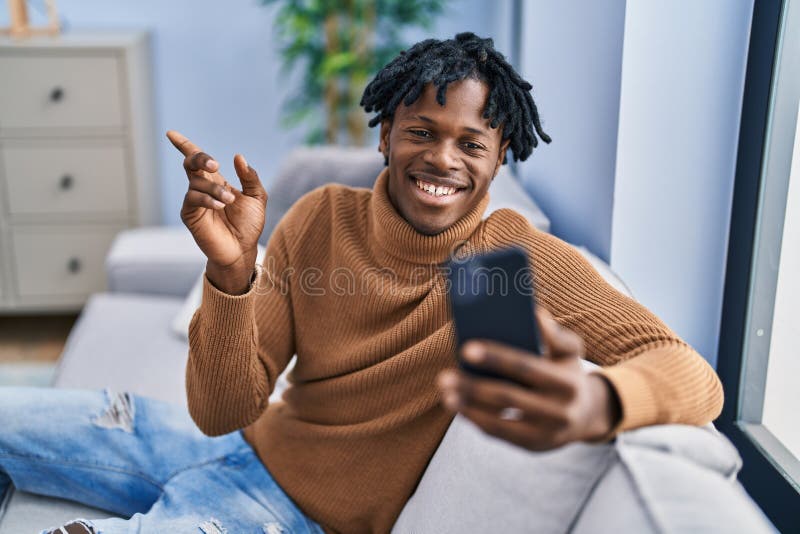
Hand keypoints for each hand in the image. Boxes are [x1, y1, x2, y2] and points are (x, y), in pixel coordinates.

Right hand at [166, 130, 266, 293]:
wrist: (243, 250)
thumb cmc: (249, 225)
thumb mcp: (257, 197)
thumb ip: (250, 177)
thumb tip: (238, 157)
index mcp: (216, 181)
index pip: (197, 160)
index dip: (184, 145)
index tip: (171, 133)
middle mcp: (202, 188)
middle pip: (191, 164)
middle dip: (200, 159)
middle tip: (215, 166)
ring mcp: (194, 201)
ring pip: (197, 183)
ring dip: (215, 190)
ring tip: (229, 202)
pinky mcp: (190, 215)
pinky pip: (193, 199)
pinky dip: (207, 199)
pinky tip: (219, 206)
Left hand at [437, 308, 621, 450]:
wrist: (586, 415)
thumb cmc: (568, 372)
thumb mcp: (570, 351)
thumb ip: (554, 334)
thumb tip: (534, 313)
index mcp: (568, 383)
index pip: (527, 367)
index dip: (497, 358)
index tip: (466, 348)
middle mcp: (559, 412)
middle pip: (508, 397)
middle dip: (473, 386)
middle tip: (444, 375)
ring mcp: (546, 434)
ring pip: (499, 421)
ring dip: (468, 406)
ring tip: (445, 391)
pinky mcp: (533, 446)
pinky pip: (498, 433)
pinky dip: (475, 419)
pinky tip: (457, 404)